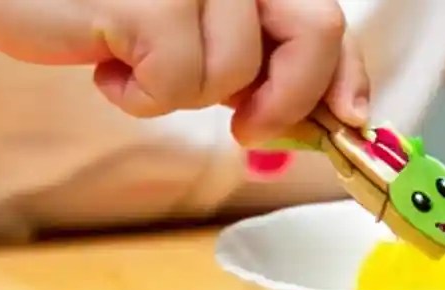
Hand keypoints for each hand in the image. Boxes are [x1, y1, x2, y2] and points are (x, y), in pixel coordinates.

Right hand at [0, 0, 369, 143]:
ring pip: (236, 74)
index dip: (347, 77)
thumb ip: (254, 51)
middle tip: (246, 124)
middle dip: (289, 98)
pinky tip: (105, 64)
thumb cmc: (96, 4)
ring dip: (183, 92)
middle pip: (316, 32)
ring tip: (134, 62)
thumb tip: (318, 119)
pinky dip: (140, 97)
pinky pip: (179, 84)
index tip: (348, 121)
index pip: (326, 17)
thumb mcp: (193, 23)